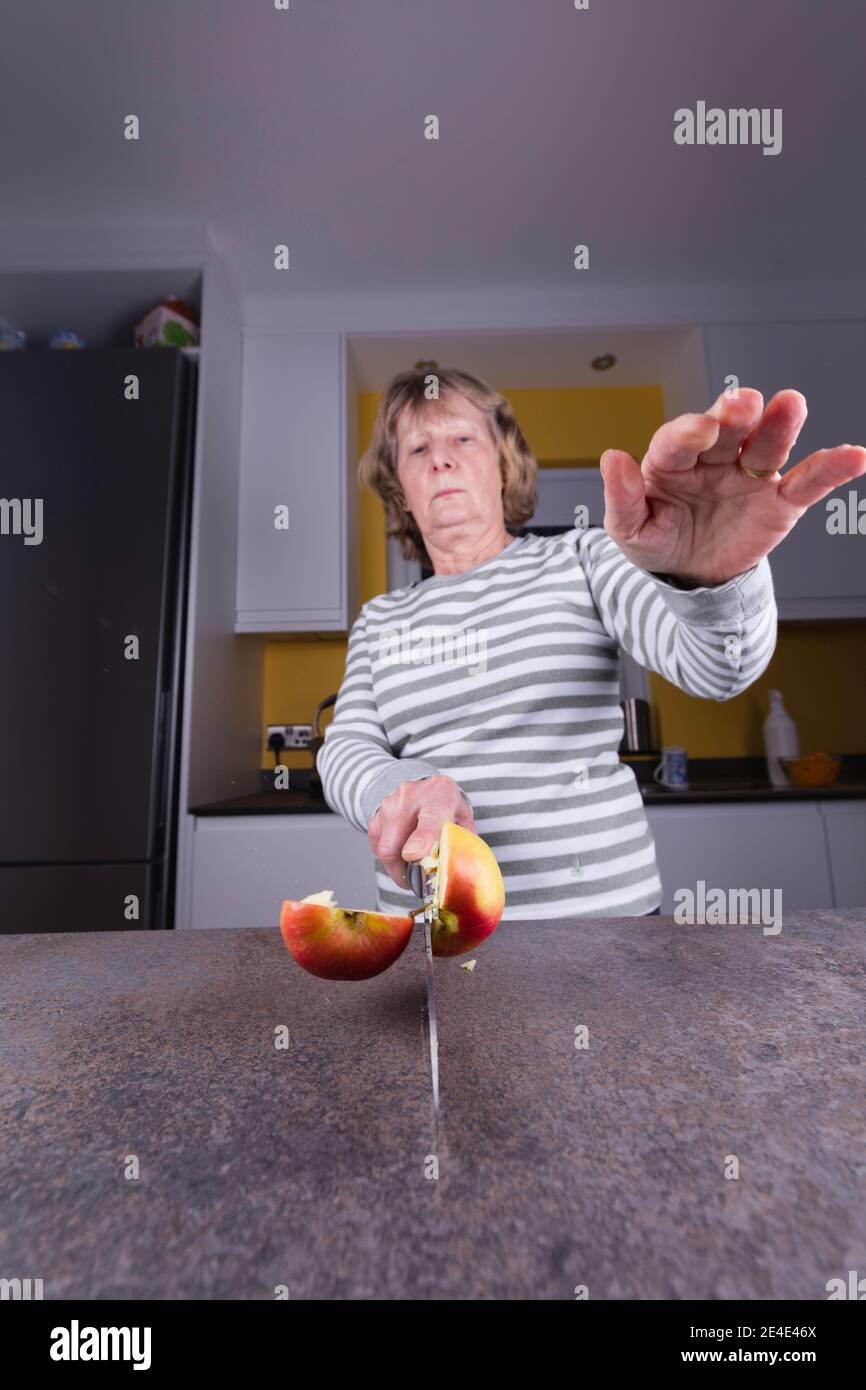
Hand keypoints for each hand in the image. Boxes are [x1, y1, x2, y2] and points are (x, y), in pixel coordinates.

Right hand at [367, 775, 475, 890]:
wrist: (424, 785)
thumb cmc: (446, 804)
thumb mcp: (463, 816)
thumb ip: (463, 839)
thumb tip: (461, 868)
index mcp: (439, 796)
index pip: (430, 817)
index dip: (422, 838)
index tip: (414, 856)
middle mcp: (409, 797)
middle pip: (397, 842)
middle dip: (404, 871)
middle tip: (417, 884)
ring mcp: (388, 806)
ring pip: (385, 849)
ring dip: (396, 868)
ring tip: (410, 871)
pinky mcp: (375, 817)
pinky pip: (377, 848)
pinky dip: (388, 859)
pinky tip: (401, 855)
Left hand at [600, 388, 865, 586]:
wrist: (692, 576)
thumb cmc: (659, 542)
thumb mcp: (630, 530)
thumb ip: (623, 498)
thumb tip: (612, 459)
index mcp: (673, 460)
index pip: (679, 440)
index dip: (689, 432)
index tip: (700, 430)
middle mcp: (714, 458)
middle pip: (727, 429)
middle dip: (735, 414)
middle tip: (745, 402)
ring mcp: (749, 475)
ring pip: (767, 443)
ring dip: (780, 423)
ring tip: (792, 404)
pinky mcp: (779, 500)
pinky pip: (809, 481)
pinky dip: (833, 468)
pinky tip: (855, 456)